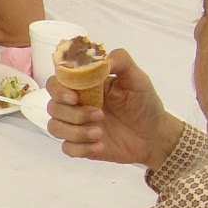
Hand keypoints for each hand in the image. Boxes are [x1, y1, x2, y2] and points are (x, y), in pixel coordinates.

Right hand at [47, 49, 181, 167]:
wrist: (154, 135)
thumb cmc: (144, 104)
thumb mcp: (137, 79)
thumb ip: (122, 62)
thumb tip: (103, 58)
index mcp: (85, 87)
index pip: (56, 82)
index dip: (58, 89)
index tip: (74, 97)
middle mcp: (76, 105)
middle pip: (52, 107)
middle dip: (72, 114)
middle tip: (99, 115)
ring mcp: (77, 126)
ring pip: (54, 128)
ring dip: (75, 132)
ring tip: (99, 133)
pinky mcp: (82, 146)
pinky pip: (66, 148)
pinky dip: (80, 148)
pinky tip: (99, 145)